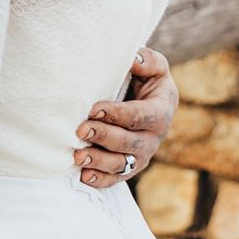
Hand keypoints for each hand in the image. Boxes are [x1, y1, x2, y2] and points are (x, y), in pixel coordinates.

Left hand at [72, 46, 178, 187]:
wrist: (146, 102)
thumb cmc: (146, 80)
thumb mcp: (153, 67)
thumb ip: (147, 61)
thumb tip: (133, 59)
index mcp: (161, 111)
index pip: (139, 116)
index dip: (117, 114)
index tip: (94, 109)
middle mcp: (154, 138)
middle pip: (129, 143)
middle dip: (104, 136)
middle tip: (80, 130)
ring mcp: (142, 156)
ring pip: (122, 165)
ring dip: (99, 161)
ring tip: (77, 156)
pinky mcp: (129, 168)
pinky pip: (116, 179)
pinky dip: (100, 180)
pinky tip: (83, 175)